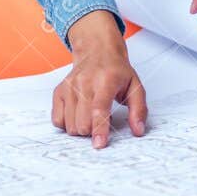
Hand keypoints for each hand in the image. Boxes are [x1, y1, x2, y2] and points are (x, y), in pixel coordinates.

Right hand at [52, 11, 147, 149]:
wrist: (96, 51)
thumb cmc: (116, 71)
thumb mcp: (135, 86)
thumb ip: (139, 110)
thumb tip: (138, 131)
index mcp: (105, 81)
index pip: (99, 109)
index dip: (99, 129)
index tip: (99, 144)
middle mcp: (84, 83)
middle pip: (82, 122)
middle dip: (92, 131)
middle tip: (102, 120)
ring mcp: (69, 87)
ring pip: (70, 125)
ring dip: (81, 128)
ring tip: (91, 115)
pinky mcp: (59, 91)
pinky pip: (57, 120)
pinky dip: (68, 124)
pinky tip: (78, 115)